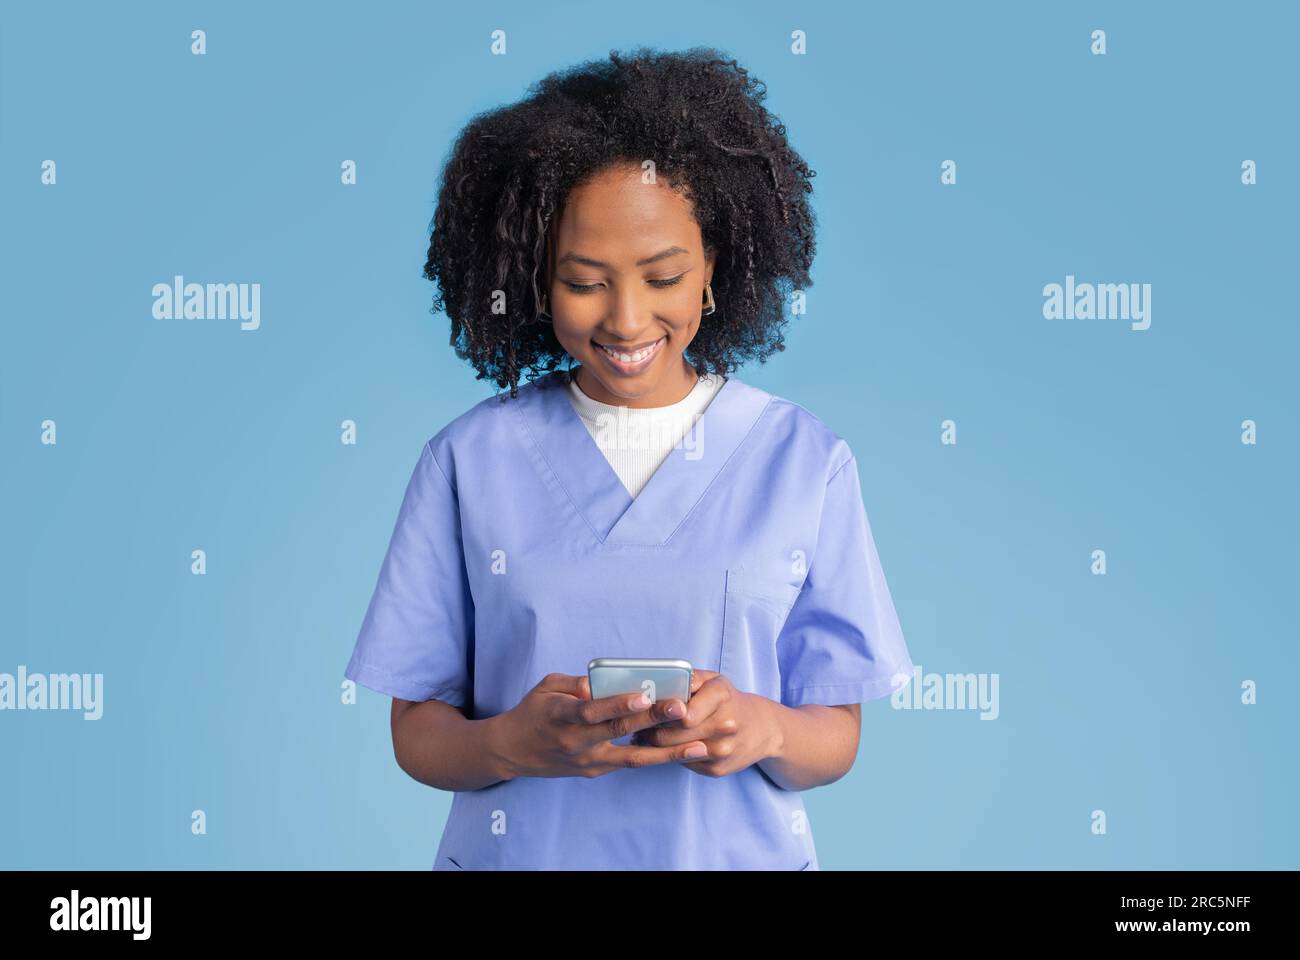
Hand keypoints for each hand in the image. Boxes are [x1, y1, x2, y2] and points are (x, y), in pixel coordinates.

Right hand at [494, 673, 710, 779]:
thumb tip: (598, 682)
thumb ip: (573, 683)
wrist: (512, 752)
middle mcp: (575, 743)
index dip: (617, 704)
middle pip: (618, 732)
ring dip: (668, 753)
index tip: (643, 695)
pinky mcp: (594, 772)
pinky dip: (655, 757)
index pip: (592, 711)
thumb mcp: (545, 687)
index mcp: (560, 716)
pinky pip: (628, 763)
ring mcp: (587, 762)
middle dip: (653, 720)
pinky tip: (682, 751)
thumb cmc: (532, 712)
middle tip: (682, 709)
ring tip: (699, 746)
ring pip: (632, 758)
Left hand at [630, 669, 780, 776]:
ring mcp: (722, 751)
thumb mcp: (713, 680)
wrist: (762, 729)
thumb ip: (687, 677)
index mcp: (722, 696)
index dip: (658, 712)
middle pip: (672, 735)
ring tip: (641, 734)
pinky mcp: (717, 770)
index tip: (643, 709)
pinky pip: (683, 763)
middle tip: (632, 724)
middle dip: (649, 730)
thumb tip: (656, 684)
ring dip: (653, 745)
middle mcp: (726, 725)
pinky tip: (660, 747)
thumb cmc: (728, 700)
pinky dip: (668, 756)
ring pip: (674, 752)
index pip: (681, 712)